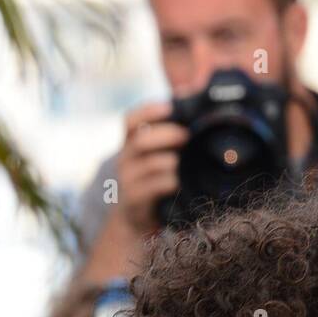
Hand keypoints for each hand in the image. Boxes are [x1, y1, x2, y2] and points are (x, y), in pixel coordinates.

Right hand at [115, 101, 189, 235]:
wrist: (134, 220)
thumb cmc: (153, 181)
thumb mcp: (156, 156)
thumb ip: (170, 132)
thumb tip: (193, 97)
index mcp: (129, 144)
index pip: (130, 121)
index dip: (148, 111)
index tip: (169, 107)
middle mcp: (125, 159)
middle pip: (140, 140)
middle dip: (166, 135)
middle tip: (187, 135)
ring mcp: (127, 180)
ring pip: (150, 164)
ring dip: (172, 161)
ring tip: (187, 162)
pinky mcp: (135, 199)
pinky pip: (154, 187)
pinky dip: (170, 182)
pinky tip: (180, 183)